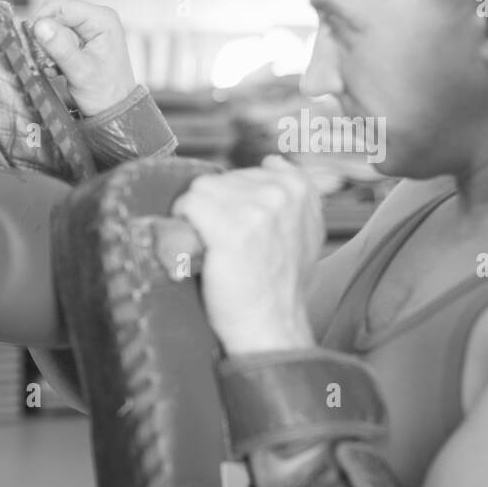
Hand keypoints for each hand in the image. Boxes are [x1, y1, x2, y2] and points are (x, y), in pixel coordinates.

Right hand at [28, 0, 138, 116]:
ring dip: (47, 50)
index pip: (60, 6)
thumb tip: (39, 26)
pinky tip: (56, 70)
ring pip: (53, 30)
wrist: (114, 111)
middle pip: (55, 16)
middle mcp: (95, 19)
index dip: (41, 21)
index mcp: (101, 19)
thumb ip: (60, 47)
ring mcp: (88, 30)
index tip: (31, 43)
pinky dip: (51, 55)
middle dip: (44, 39)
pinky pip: (56, 41)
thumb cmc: (105, 93)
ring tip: (53, 69)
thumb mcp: (81, 71)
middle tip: (44, 61)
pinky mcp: (80, 42)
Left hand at [170, 155, 323, 354]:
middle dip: (212, 209)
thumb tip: (273, 161)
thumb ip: (292, 196)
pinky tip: (196, 245)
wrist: (270, 325)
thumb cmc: (279, 285)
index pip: (245, 173)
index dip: (231, 202)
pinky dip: (182, 224)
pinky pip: (190, 205)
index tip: (236, 231)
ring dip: (194, 216)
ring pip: (200, 190)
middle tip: (221, 245)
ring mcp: (258, 209)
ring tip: (209, 246)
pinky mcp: (232, 228)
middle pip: (219, 180)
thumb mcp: (304, 233)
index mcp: (300, 188)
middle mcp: (282, 193)